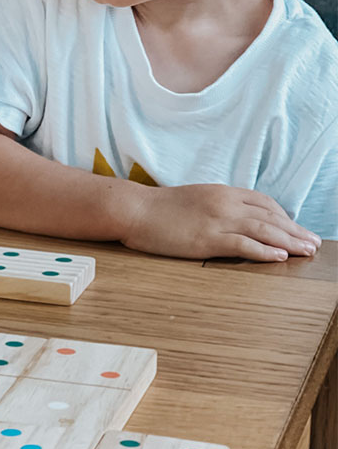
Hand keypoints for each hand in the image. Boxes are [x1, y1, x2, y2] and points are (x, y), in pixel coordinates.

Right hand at [120, 183, 321, 260]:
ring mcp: (217, 221)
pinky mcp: (207, 239)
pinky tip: (280, 257)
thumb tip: (231, 217)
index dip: (284, 216)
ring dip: (290, 242)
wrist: (134, 209)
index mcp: (221, 192)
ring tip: (307, 251)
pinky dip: (264, 251)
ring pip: (264, 230)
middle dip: (296, 231)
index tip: (295, 227)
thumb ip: (215, 205)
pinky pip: (243, 245)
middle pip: (270, 217)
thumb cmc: (157, 207)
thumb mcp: (193, 198)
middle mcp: (225, 203)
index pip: (263, 202)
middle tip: (314, 243)